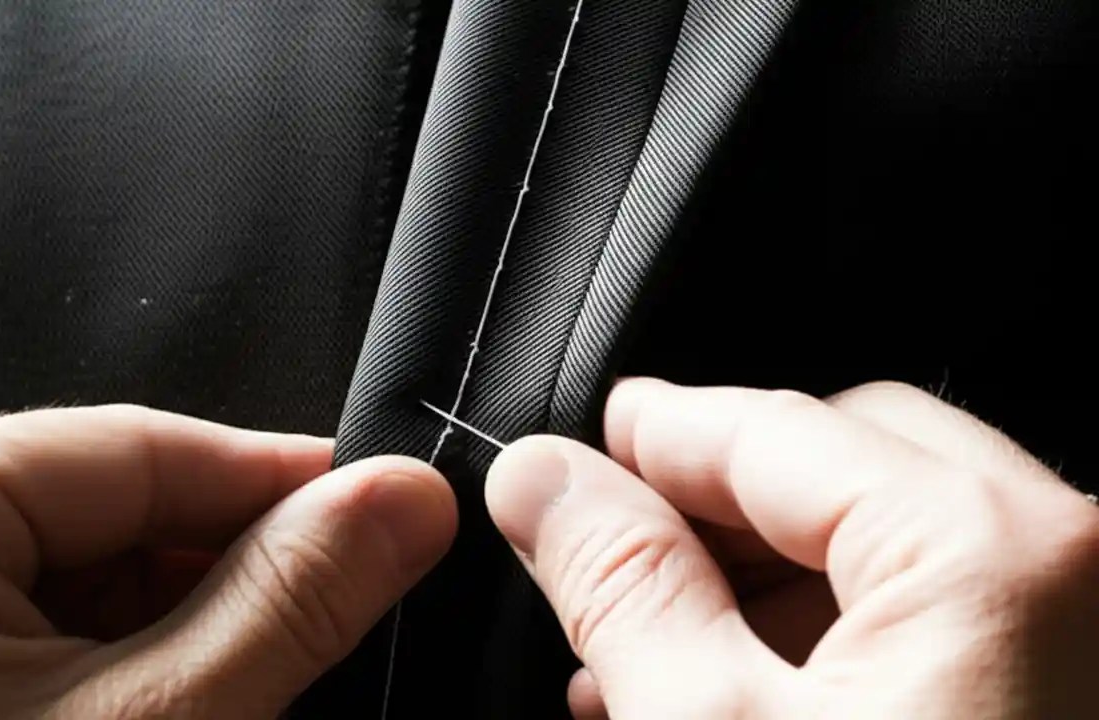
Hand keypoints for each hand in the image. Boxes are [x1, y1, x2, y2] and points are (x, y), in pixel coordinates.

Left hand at [0, 405, 455, 717]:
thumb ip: (280, 605)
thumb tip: (401, 501)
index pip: (136, 449)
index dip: (281, 481)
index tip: (386, 509)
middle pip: (99, 516)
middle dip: (227, 577)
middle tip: (338, 623)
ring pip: (64, 586)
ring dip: (169, 638)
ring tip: (253, 690)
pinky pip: (14, 640)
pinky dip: (102, 678)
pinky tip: (164, 711)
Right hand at [486, 379, 1098, 718]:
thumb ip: (621, 586)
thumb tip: (545, 483)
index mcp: (1000, 556)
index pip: (780, 431)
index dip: (656, 435)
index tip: (580, 448)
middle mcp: (1081, 576)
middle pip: (852, 463)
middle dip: (715, 503)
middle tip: (610, 540)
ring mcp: (1084, 635)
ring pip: (895, 542)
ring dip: (760, 579)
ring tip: (644, 646)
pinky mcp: (1067, 691)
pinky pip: (944, 616)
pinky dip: (832, 634)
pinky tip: (737, 687)